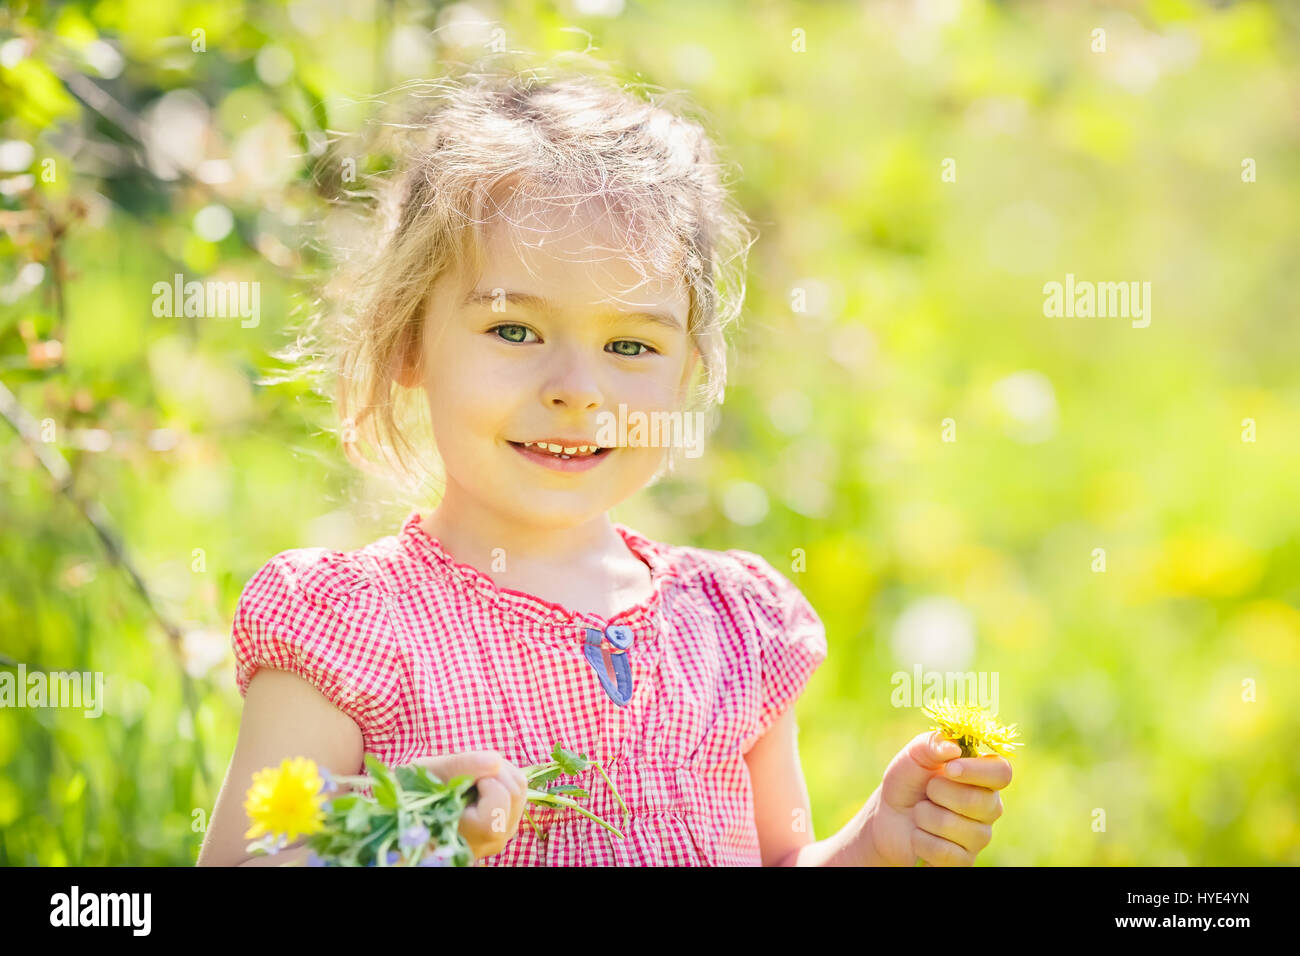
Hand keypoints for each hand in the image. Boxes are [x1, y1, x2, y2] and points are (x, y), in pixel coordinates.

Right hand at [408, 751, 527, 861]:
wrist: (409, 812)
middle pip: (515, 790)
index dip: (486, 777)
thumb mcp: (428, 773)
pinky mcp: (506, 824)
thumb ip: (461, 766)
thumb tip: (495, 760)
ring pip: (520, 789)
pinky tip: (478, 784)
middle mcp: (494, 839)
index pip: (501, 796)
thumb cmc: (412, 793)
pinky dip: (500, 779)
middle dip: (494, 769)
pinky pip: (517, 793)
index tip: (461, 776)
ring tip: (471, 776)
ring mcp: (503, 833)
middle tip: (467, 771)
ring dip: (499, 772)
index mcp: (473, 833)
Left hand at [858, 731, 1011, 865]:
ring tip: (921, 812)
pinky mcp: (964, 860)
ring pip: (956, 826)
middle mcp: (988, 807)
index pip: (1002, 773)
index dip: (978, 771)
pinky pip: (945, 852)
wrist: (887, 816)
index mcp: (983, 777)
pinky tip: (920, 835)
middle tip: (927, 791)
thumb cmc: (908, 781)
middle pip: (980, 801)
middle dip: (940, 792)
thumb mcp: (914, 755)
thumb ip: (932, 744)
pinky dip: (921, 840)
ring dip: (925, 816)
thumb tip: (952, 749)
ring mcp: (979, 836)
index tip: (950, 768)